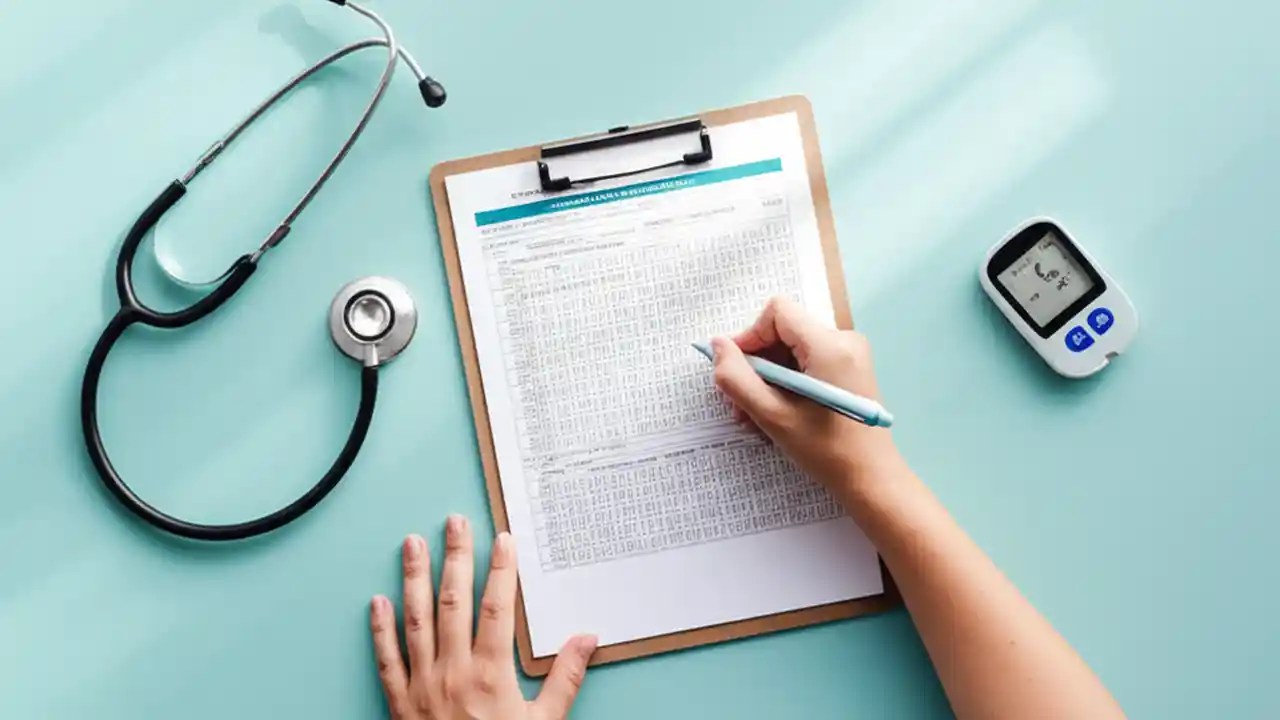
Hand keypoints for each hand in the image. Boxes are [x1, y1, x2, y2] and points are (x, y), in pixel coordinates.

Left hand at [370, 516, 597, 718]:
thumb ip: (565, 680)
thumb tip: (587, 640)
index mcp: (490, 674)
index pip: (496, 608)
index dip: (500, 570)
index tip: (502, 539)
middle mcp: (452, 672)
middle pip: (453, 602)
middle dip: (454, 558)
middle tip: (454, 523)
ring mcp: (421, 685)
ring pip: (415, 620)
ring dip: (413, 578)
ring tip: (412, 544)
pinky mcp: (399, 703)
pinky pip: (386, 659)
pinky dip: (379, 629)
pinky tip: (376, 601)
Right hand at [710, 296, 903, 502]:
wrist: (871, 479)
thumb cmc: (827, 451)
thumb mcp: (772, 415)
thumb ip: (737, 378)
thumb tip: (718, 346)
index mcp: (830, 345)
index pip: (778, 313)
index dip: (749, 335)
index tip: (734, 368)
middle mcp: (844, 341)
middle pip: (784, 331)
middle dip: (757, 364)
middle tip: (738, 401)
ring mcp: (849, 355)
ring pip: (792, 349)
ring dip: (768, 378)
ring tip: (752, 414)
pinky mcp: (849, 369)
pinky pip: (806, 362)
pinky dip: (785, 383)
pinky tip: (775, 412)